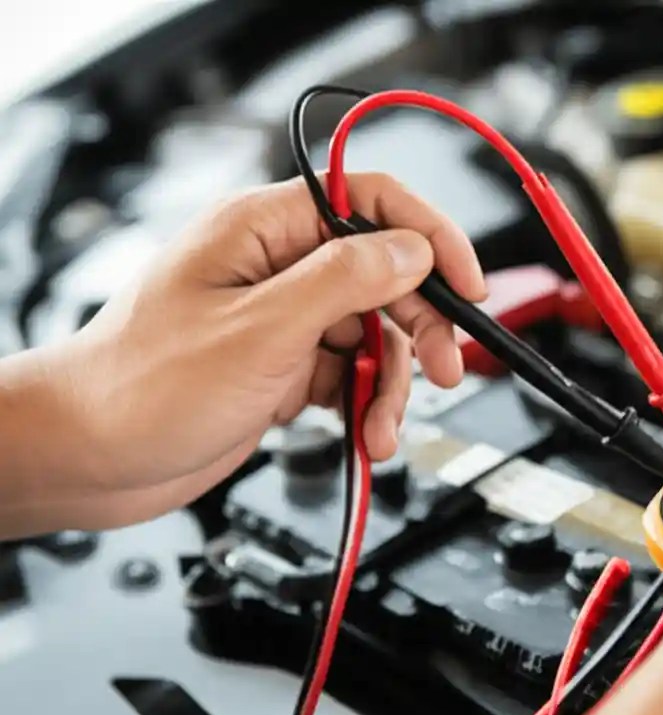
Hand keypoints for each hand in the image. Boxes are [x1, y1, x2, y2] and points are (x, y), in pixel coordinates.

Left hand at [3, 173, 483, 533]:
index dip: (431, 236)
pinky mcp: (282, 365)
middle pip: (386, 275)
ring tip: (384, 425)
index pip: (372, 201)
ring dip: (392, 381)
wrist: (88, 458)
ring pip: (375, 333)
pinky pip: (351, 373)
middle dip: (420, 326)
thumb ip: (344, 281)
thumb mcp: (259, 330)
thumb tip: (411, 249)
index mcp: (263, 229)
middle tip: (442, 370)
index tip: (467, 283)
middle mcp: (278, 266)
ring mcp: (281, 318)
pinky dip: (366, 404)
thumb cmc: (139, 387)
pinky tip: (364, 431)